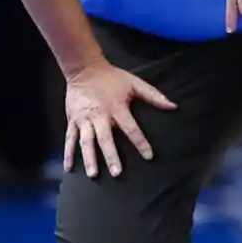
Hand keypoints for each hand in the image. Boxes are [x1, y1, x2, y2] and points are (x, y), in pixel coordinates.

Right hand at [64, 60, 175, 177]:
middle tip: (117, 173)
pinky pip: (70, 138)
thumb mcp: (134, 83)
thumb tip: (173, 106)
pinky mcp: (73, 120)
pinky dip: (68, 153)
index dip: (140, 142)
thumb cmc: (111, 77)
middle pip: (105, 138)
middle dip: (111, 156)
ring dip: (89, 158)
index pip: (131, 128)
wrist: (84, 68)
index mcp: (116, 108)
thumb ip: (153, 95)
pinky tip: (69, 167)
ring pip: (86, 141)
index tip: (148, 156)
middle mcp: (99, 115)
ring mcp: (84, 118)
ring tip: (93, 174)